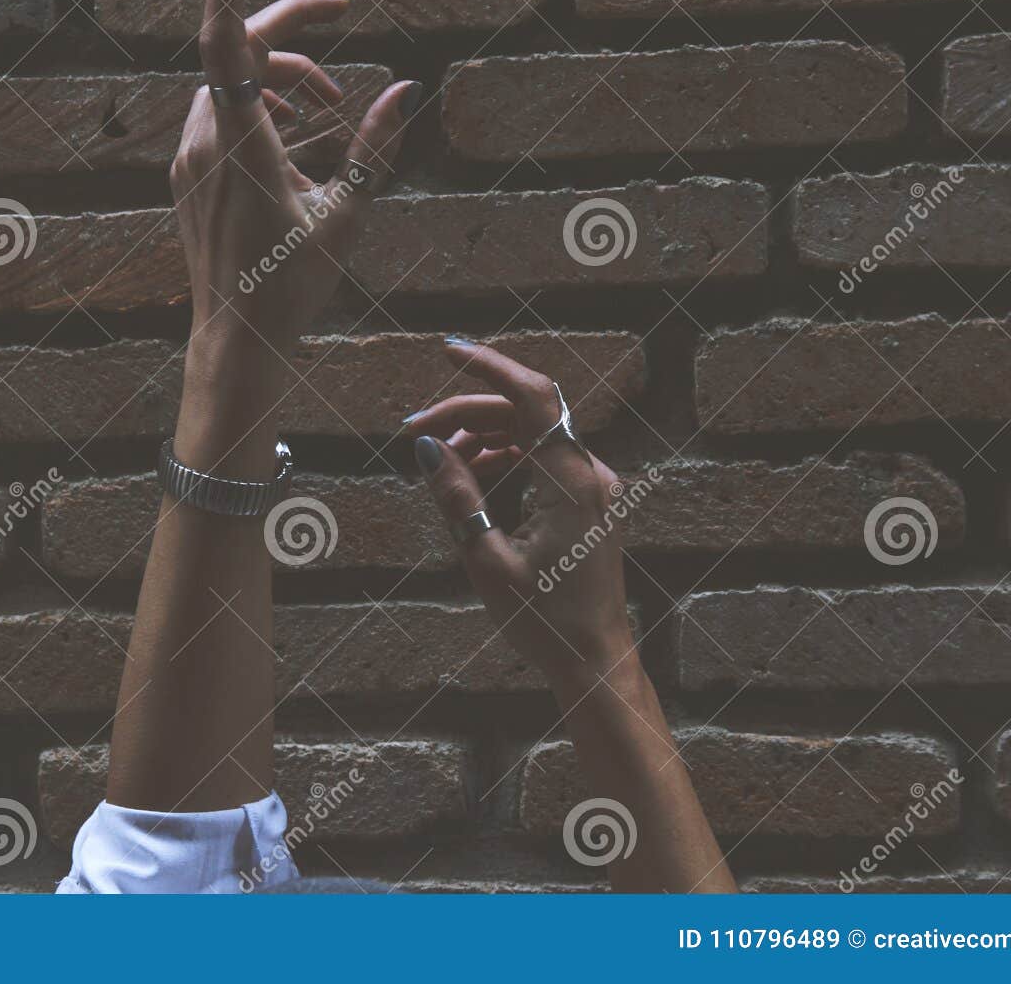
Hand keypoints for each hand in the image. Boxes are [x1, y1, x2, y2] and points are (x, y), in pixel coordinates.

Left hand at [170, 0, 420, 358]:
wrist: (235, 338)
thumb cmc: (292, 284)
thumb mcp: (346, 215)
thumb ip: (375, 147)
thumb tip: (405, 89)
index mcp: (243, 147)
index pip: (224, 45)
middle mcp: (205, 143)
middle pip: (233, 50)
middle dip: (288, 31)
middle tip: (337, 19)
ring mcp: (188, 157)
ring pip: (224, 79)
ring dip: (275, 70)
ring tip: (327, 103)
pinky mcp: (185, 173)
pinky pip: (215, 109)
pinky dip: (254, 99)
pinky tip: (291, 129)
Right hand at [405, 340, 637, 684]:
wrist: (594, 660)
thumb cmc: (544, 621)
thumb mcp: (486, 560)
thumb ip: (457, 496)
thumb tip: (427, 448)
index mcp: (572, 482)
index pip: (532, 395)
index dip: (489, 365)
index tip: (447, 350)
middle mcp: (591, 474)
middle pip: (525, 414)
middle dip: (468, 413)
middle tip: (415, 433)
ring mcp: (594, 487)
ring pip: (533, 435)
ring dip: (484, 438)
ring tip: (437, 460)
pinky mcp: (590, 501)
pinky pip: (544, 460)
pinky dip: (507, 459)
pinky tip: (471, 477)